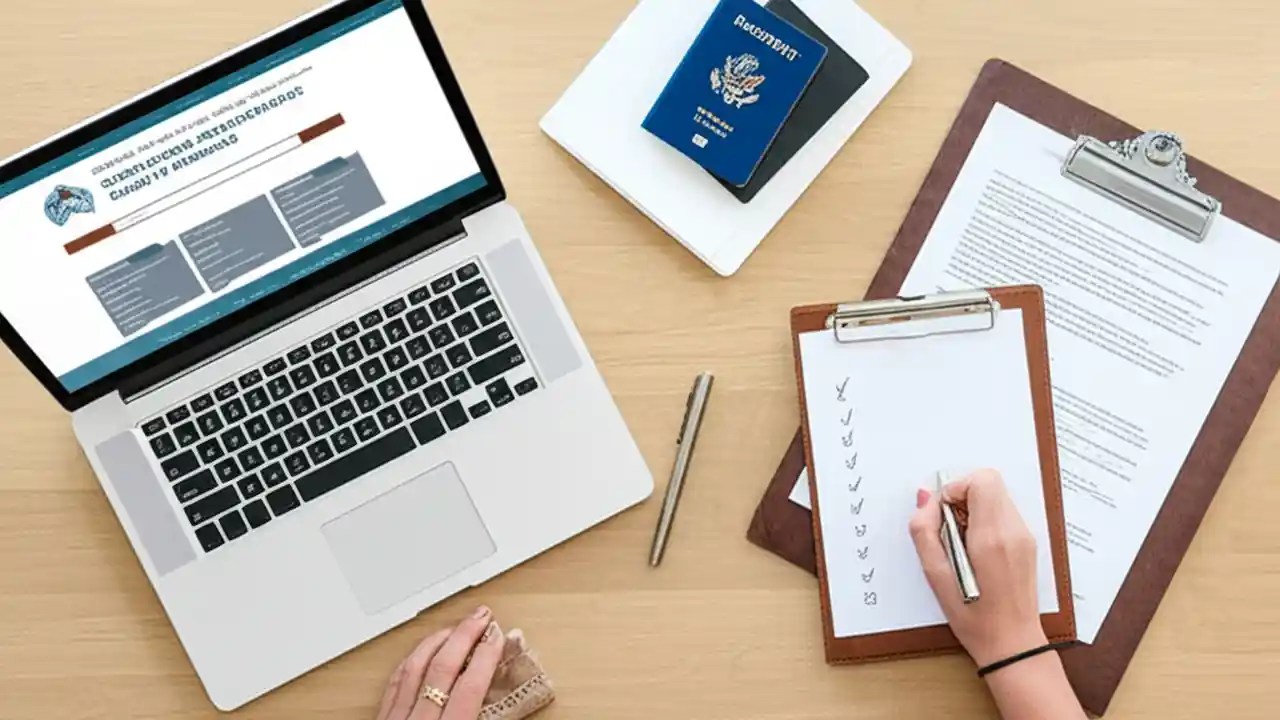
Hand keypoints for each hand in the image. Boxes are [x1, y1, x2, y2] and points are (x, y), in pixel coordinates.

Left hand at [375, 606, 503, 719]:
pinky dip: (411, 661)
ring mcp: (397, 719)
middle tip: (481, 617)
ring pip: (415, 668)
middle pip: (443, 668)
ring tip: (454, 627)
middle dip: (464, 636)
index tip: (497, 635)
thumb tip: (501, 701)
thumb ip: (484, 719)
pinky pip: (395, 682)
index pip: (470, 686)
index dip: (486, 656)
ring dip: (437, 641)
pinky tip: (421, 652)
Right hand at [908, 469, 1046, 666]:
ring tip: (962, 545)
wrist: (1012, 643)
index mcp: (991, 537)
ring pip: (996, 497)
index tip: (943, 515)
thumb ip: (924, 532)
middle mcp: (1014, 531)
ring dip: (973, 510)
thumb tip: (924, 499)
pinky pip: (1004, 514)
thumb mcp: (936, 577)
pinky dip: (985, 521)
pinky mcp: (1027, 543)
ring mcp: (1025, 536)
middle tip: (950, 530)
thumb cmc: (974, 617)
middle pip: (989, 484)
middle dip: (963, 498)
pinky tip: (975, 551)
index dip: (956, 489)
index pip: (981, 480)